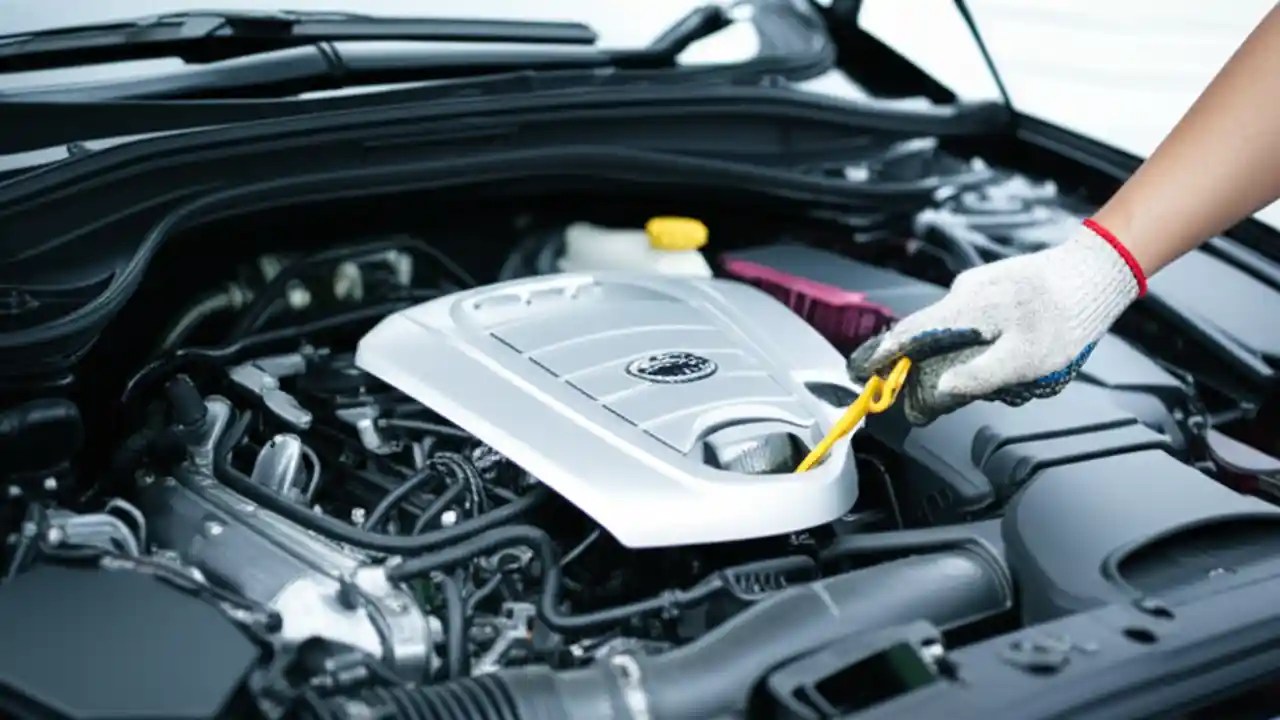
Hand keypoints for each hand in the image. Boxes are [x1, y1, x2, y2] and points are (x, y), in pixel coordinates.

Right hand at [847, 220, 1146, 424]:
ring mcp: (981, 288)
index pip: (908, 334)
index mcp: (964, 310)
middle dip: (929, 367)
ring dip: (966, 357)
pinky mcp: (998, 288)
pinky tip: (1017, 355)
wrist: (1098, 272)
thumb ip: (978, 377)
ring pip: (957, 331)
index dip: (882, 355)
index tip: (862, 372)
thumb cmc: (1064, 318)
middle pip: (929, 335)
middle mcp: (964, 294)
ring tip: (1005, 378)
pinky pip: (978, 322)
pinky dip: (985, 343)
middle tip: (933, 396)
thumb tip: (941, 390)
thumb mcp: (1024, 361)